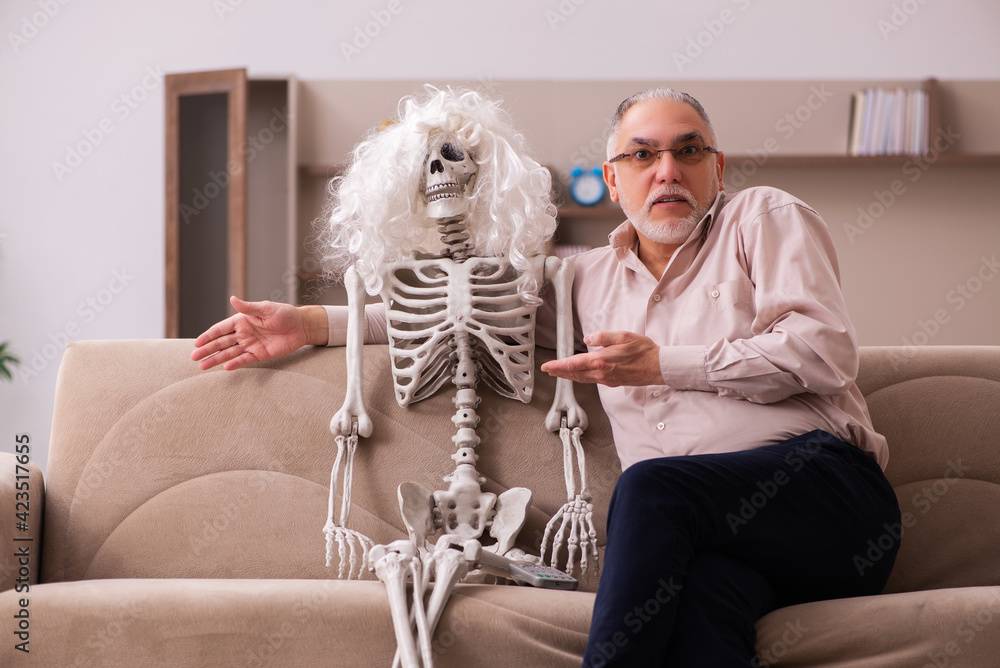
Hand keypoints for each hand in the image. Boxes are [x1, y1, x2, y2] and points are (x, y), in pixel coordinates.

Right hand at [190, 296, 320, 370]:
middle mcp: (243, 334)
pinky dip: (235, 364)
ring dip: (217, 359)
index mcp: (242, 321)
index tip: (197, 343)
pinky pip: (245, 360)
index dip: (208, 336)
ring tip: (203, 366)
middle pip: (221, 343)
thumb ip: (248, 308)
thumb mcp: (266, 309)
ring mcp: (251, 345)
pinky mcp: (260, 355)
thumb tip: (232, 299)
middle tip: (194, 358)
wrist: (302, 327)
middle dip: (207, 350)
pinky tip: (225, 368)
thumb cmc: (284, 314)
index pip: (220, 329)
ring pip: (230, 353)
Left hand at [540, 331, 661, 386]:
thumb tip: (588, 338)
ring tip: (558, 373)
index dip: (558, 365)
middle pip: (574, 374)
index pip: (573, 364)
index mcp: (601, 360)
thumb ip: (603, 336)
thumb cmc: (643, 351)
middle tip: (548, 370)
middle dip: (559, 372)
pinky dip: (581, 378)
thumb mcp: (623, 336)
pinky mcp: (612, 382)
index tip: (547, 366)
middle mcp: (601, 372)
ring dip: (568, 376)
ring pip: (582, 379)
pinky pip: (591, 381)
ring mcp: (607, 379)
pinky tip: (579, 375)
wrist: (658, 367)